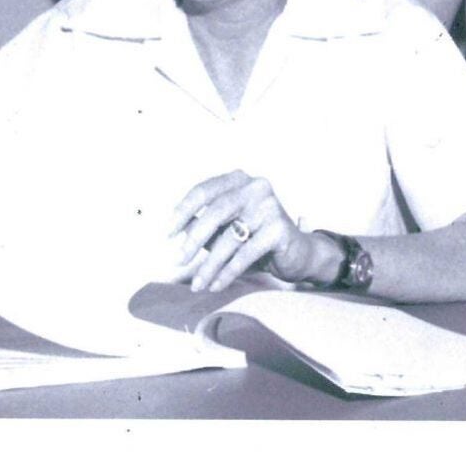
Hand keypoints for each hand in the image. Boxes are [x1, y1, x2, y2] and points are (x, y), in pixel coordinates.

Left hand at [169, 172, 324, 293]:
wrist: (298, 253)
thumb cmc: (256, 238)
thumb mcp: (227, 229)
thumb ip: (205, 227)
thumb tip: (178, 234)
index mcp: (239, 180)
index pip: (204, 191)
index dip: (183, 212)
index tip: (168, 234)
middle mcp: (255, 187)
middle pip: (215, 211)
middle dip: (193, 239)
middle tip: (179, 260)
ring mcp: (269, 206)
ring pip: (230, 238)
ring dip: (210, 264)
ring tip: (198, 283)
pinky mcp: (279, 229)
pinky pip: (246, 254)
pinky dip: (228, 272)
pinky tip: (216, 284)